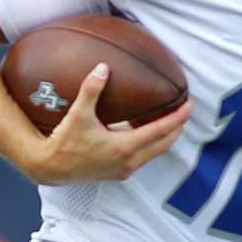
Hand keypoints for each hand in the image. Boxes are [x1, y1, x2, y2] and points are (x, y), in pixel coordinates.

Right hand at [22, 64, 189, 184]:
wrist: (51, 168)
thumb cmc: (64, 142)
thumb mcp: (78, 114)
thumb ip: (92, 90)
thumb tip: (103, 68)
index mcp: (124, 147)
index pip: (161, 131)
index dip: (178, 118)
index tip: (190, 105)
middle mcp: (129, 161)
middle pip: (164, 144)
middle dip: (176, 128)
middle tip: (184, 111)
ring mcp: (124, 169)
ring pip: (154, 152)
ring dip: (163, 137)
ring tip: (168, 120)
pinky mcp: (118, 173)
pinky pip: (142, 157)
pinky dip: (149, 144)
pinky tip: (143, 131)